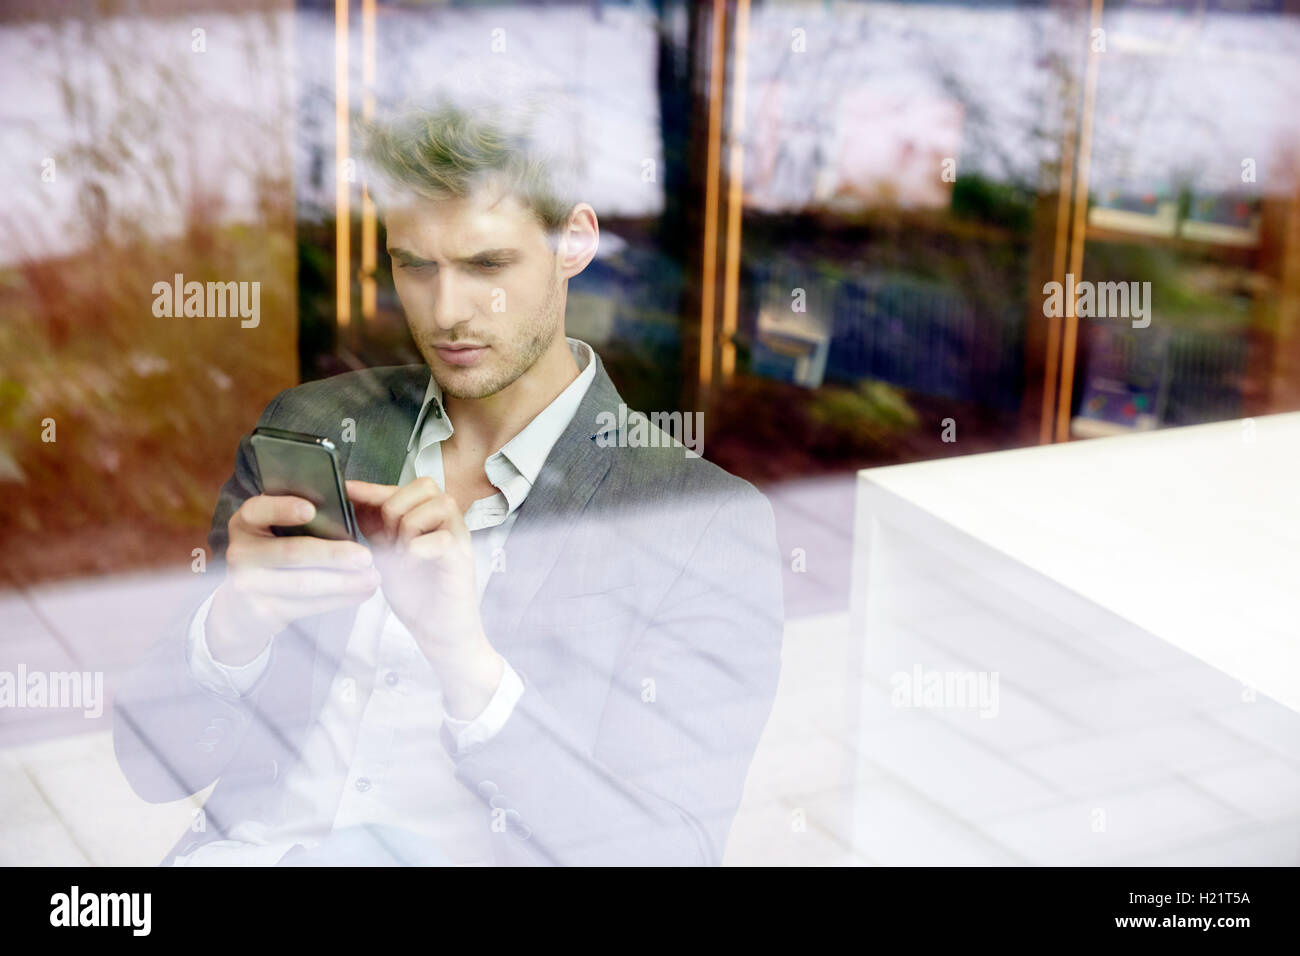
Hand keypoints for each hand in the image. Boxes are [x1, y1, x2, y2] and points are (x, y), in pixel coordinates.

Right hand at [208, 495, 379, 665]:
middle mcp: (241, 552)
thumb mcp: (274, 530)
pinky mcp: (262, 612)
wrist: (242, 603)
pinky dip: (339, 599)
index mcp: (246, 522)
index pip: (259, 510)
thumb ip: (299, 518)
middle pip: (292, 552)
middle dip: (333, 555)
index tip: (311, 510)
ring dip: (344, 582)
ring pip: (304, 584)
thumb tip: (347, 508)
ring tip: (372, 577)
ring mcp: (247, 585)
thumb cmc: (273, 553)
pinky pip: (307, 606)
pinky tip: (360, 592)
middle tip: (365, 556)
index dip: (284, 509)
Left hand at [346, 478, 503, 718]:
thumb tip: (352, 497)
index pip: (401, 487)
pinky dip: (417, 550)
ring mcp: (459, 536)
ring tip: (402, 554)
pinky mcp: (463, 557)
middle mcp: (448, 520)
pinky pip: (439, 537)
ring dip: (409, 528)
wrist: (439, 632)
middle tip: (389, 540)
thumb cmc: (416, 592)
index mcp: (429, 516)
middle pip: (423, 486)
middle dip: (395, 509)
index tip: (345, 489)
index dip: (372, 488)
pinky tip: (411, 565)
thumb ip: (374, 526)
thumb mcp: (386, 553)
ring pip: (435, 505)